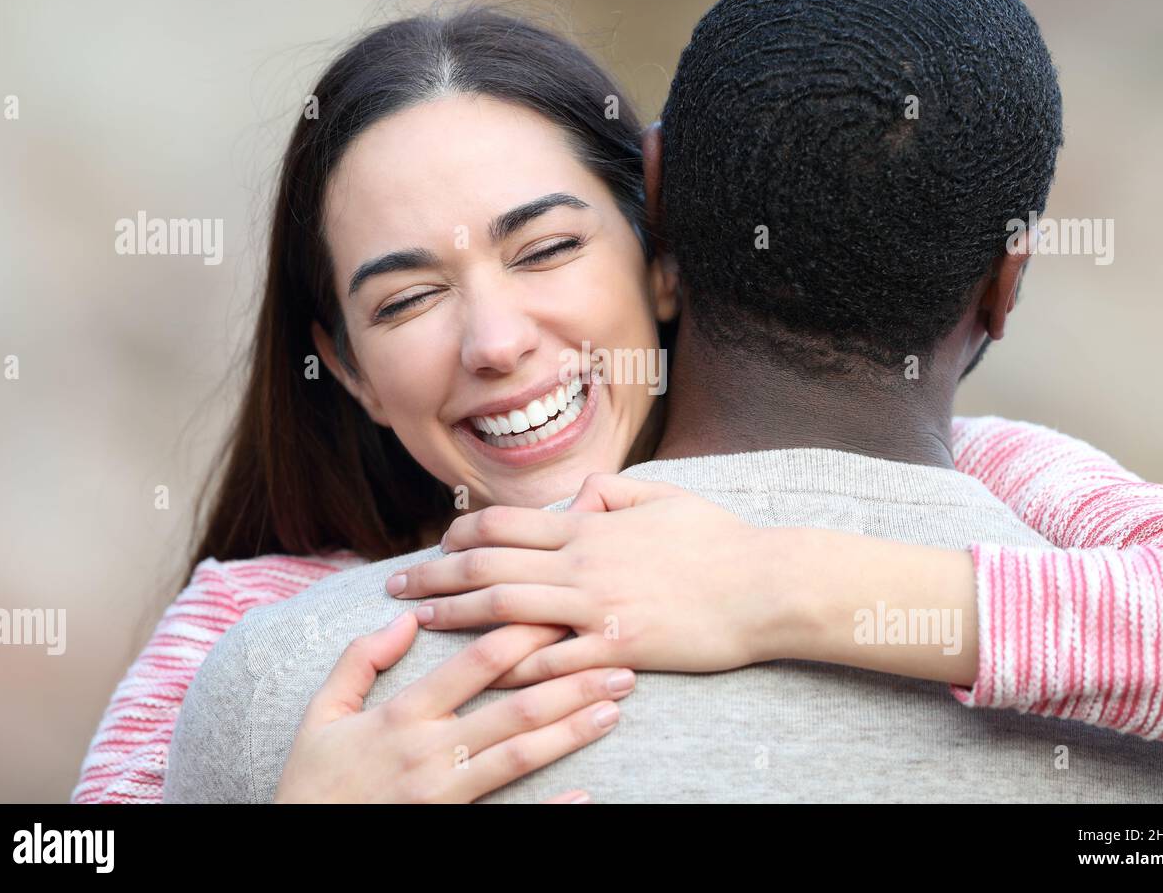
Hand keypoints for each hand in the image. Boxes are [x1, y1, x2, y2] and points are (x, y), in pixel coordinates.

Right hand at [274, 612, 633, 802]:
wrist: (298, 848)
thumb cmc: (312, 780)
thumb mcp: (320, 714)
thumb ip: (359, 661)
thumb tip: (402, 617)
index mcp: (403, 714)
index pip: (476, 662)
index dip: (524, 632)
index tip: (563, 610)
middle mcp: (431, 751)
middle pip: (515, 706)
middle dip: (570, 680)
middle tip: (617, 660)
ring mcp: (445, 794)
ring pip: (522, 755)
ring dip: (572, 729)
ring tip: (614, 707)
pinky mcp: (451, 829)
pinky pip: (510, 819)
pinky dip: (551, 810)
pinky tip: (588, 794)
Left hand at [387, 473, 784, 684]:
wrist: (766, 585)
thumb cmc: (720, 541)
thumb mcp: (665, 497)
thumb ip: (614, 492)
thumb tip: (580, 495)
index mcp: (590, 526)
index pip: (504, 523)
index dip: (459, 534)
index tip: (436, 547)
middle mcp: (582, 562)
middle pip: (487, 563)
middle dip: (434, 575)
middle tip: (396, 588)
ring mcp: (596, 606)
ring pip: (504, 607)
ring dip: (452, 614)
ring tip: (418, 623)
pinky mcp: (616, 647)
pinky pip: (549, 657)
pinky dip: (509, 662)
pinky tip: (478, 670)